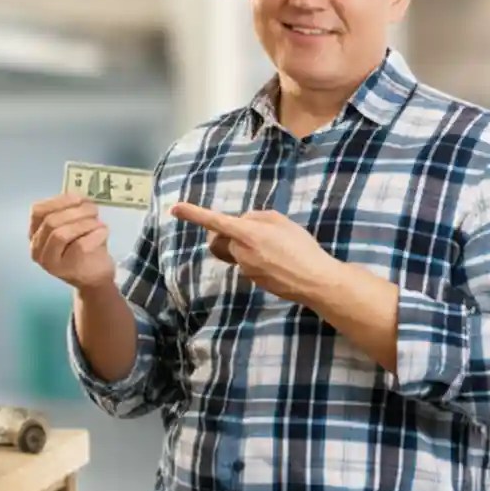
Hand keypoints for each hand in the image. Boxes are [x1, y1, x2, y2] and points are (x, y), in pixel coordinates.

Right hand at [29, 194, 114, 290]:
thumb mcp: (72, 227)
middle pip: (51, 221)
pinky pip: (80, 246)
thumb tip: (79, 197)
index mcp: (35, 235)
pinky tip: (103, 232)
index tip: (79, 198)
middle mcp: (37, 250)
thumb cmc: (84, 249)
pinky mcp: (69, 269)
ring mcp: (51, 263)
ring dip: (84, 222)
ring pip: (61, 234)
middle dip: (75, 211)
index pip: (38, 211)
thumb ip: (69, 212)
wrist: (94, 279)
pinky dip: (95, 234)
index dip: (59, 201)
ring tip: (98, 222)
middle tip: (94, 210)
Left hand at [171, 202, 340, 303]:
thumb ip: (257, 217)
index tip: (175, 209)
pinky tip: (280, 261)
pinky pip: (250, 265)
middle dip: (230, 233)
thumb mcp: (281, 221)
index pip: (214, 221)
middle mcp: (240, 252)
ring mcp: (245, 269)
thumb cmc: (300, 247)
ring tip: (277, 248)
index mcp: (246, 233)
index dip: (193, 214)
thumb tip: (243, 221)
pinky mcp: (253, 281)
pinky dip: (259, 260)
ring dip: (249, 247)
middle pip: (224, 240)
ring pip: (238, 252)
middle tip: (255, 231)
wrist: (314, 281)